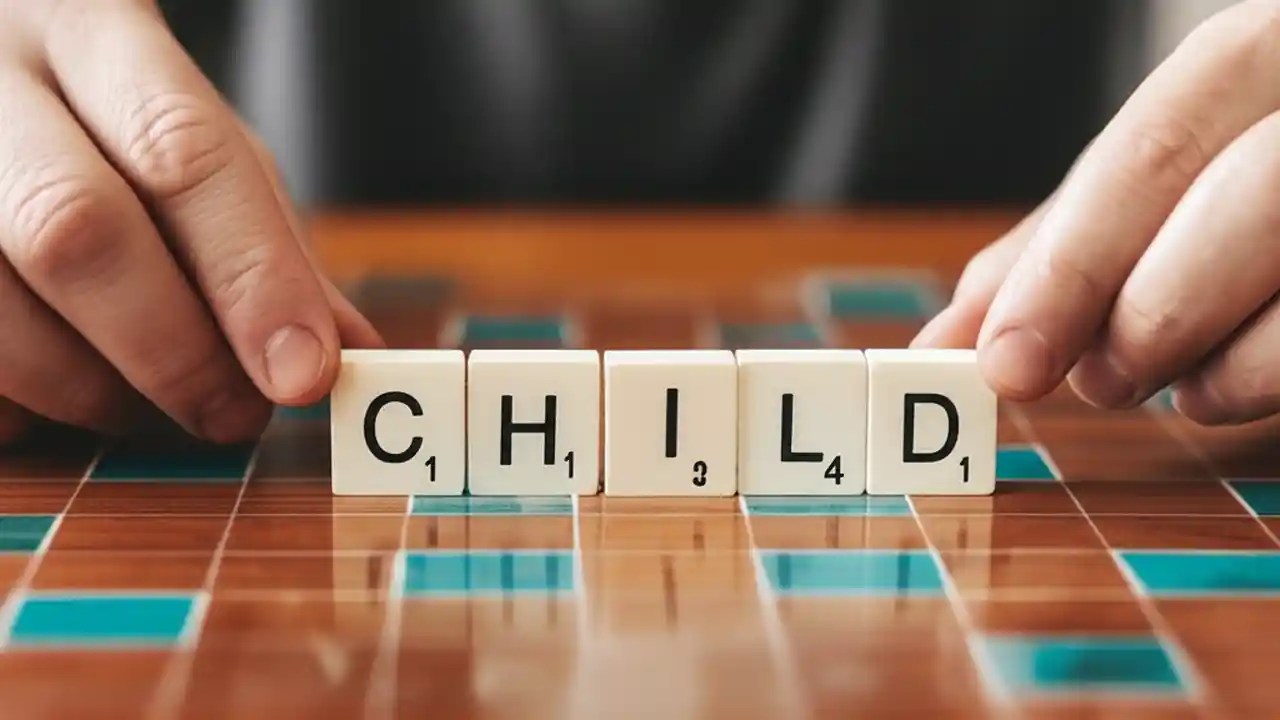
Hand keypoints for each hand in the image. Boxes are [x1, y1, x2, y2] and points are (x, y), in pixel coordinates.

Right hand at [0, 0, 380, 443]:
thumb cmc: (98, 111)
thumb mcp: (192, 137)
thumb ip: (267, 237)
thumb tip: (352, 353)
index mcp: (88, 25)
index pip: (182, 149)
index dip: (251, 276)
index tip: (306, 374)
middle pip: (74, 230)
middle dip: (173, 351)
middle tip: (236, 416)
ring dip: (90, 393)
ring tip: (144, 404)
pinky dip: (17, 405)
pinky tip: (53, 391)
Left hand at [914, 0, 1279, 425]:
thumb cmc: (1240, 194)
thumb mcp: (1158, 192)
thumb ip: (1059, 248)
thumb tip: (947, 336)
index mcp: (1257, 56)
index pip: (1153, 147)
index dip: (1070, 264)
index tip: (1001, 362)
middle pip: (1243, 199)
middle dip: (1149, 313)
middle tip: (1091, 385)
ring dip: (1218, 360)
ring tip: (1163, 383)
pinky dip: (1270, 374)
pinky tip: (1223, 386)